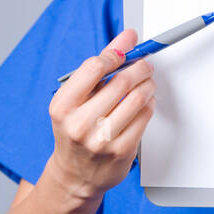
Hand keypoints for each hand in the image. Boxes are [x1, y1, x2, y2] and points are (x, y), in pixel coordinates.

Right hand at [47, 28, 155, 201]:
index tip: (127, 47)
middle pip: (121, 82)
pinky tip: (145, 101)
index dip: (116, 53)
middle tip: (145, 65)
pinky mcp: (122, 150)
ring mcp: (102, 139)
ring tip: (147, 81)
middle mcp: (80, 124)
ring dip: (148, 84)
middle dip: (140, 67)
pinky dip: (150, 103)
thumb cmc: (75, 131)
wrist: (75, 174)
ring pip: (138, 98)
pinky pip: (145, 116)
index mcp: (63, 106)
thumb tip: (126, 38)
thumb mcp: (75, 99)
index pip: (94, 68)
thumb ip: (99, 67)